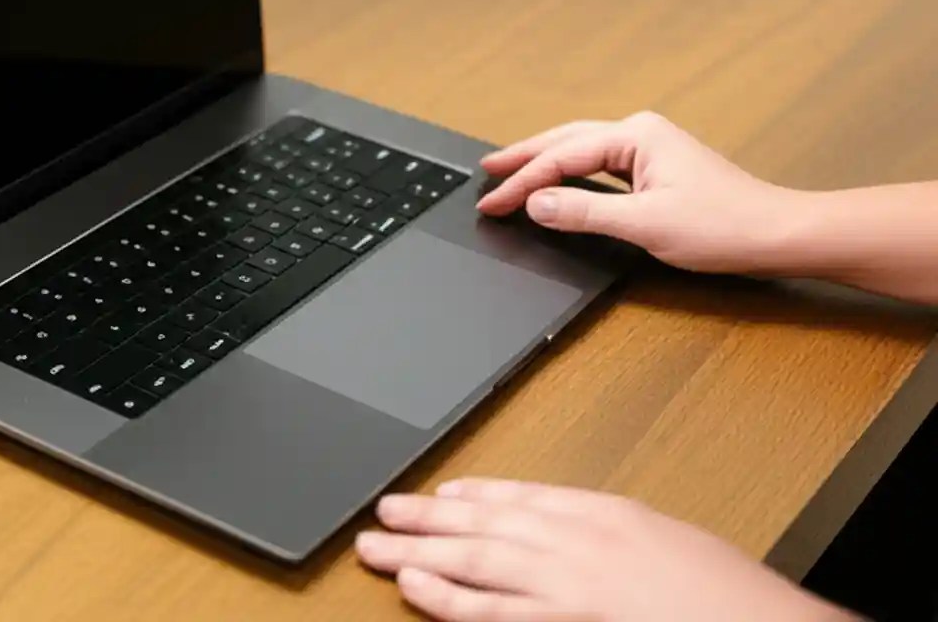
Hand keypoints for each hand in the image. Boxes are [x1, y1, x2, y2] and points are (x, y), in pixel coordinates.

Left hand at [357, 479, 857, 621]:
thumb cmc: (728, 596)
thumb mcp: (670, 543)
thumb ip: (617, 536)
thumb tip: (582, 537)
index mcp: (606, 513)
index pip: (522, 497)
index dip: (473, 495)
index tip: (438, 494)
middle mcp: (578, 540)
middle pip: (485, 523)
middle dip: (427, 519)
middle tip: (382, 513)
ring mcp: (567, 583)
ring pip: (476, 560)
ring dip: (420, 552)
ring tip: (375, 547)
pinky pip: (495, 611)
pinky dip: (451, 598)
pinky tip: (416, 587)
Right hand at [477, 112, 806, 273]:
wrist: (777, 233)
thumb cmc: (725, 225)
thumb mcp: (645, 224)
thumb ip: (585, 212)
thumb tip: (537, 202)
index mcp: (636, 136)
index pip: (562, 158)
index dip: (522, 182)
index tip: (491, 202)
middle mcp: (641, 133)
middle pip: (566, 141)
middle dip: (524, 158)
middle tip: (487, 172)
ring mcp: (651, 150)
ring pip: (581, 150)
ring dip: (545, 163)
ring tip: (510, 172)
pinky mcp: (657, 169)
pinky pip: (599, 164)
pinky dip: (570, 173)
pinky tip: (558, 181)